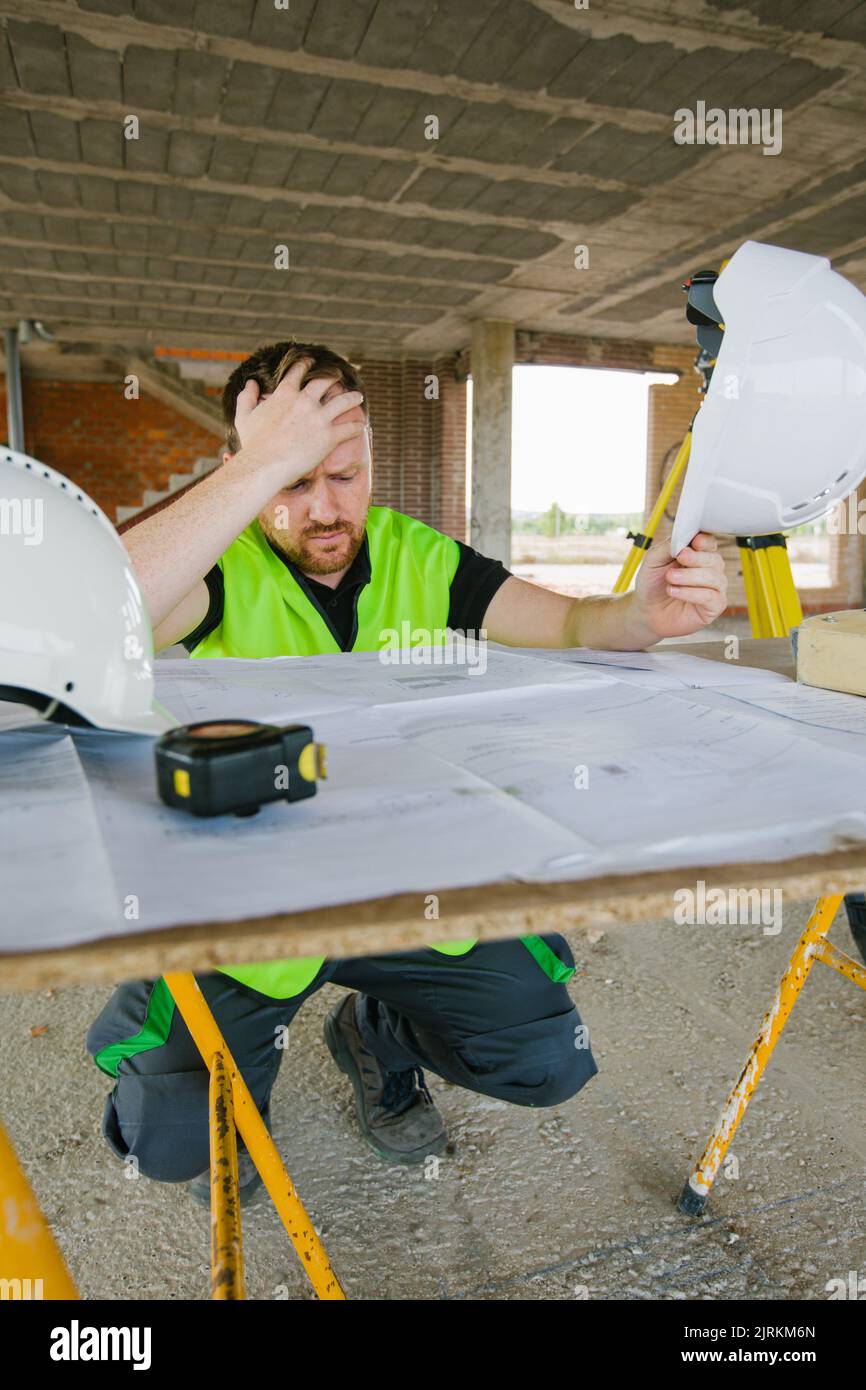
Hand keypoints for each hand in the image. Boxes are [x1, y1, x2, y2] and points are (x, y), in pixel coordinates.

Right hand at [233, 358, 366, 486]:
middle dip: (333, 376)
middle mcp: (305, 401)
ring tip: (357, 396)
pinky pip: (349, 428)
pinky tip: (362, 426)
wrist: (264, 465)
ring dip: (352, 397)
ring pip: (343, 401)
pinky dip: (357, 426)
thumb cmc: (253, 444)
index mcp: (285, 394)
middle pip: (325, 381)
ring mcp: (319, 418)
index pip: (298, 372)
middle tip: (338, 376)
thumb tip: (251, 383)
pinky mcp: (329, 437)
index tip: (310, 362)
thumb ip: (247, 397)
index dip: (305, 364)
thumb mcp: (244, 417)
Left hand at [633, 530, 727, 640]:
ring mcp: (714, 588)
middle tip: (679, 558)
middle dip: (696, 558)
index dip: (705, 541)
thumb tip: (683, 538)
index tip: (695, 542)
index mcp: (698, 554)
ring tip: (670, 578)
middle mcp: (710, 570)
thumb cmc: (652, 584)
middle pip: (715, 559)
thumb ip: (668, 547)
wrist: (646, 610)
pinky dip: (691, 593)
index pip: (710, 543)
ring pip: (714, 577)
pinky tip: (674, 591)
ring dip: (690, 576)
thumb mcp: (653, 560)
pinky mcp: (714, 606)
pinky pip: (711, 597)